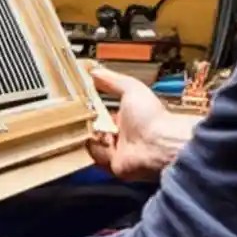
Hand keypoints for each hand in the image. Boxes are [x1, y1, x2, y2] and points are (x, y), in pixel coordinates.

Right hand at [85, 67, 185, 181]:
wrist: (160, 144)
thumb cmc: (151, 116)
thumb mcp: (131, 89)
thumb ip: (112, 80)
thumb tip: (93, 70)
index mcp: (126, 119)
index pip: (102, 114)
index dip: (91, 108)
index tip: (79, 102)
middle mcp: (122, 136)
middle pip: (94, 130)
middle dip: (85, 123)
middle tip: (77, 116)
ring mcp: (118, 152)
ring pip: (92, 144)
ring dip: (91, 136)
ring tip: (90, 127)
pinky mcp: (115, 166)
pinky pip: (97, 158)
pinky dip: (96, 149)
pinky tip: (98, 140)